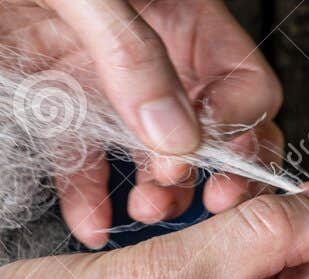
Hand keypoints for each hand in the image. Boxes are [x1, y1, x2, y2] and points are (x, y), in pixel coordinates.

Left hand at [0, 0, 282, 245]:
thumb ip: (132, 53)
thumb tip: (176, 134)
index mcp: (178, 16)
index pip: (244, 83)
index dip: (240, 127)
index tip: (207, 160)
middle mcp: (151, 54)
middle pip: (211, 127)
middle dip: (210, 173)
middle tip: (192, 198)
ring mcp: (103, 82)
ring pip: (153, 155)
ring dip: (157, 194)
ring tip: (143, 212)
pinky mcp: (56, 104)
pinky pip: (85, 159)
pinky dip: (90, 199)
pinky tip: (90, 221)